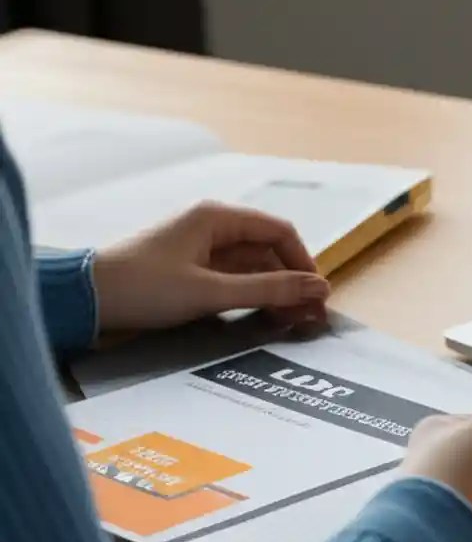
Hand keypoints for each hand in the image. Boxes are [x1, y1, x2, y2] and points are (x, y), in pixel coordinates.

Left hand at [93, 201, 330, 331]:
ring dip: (273, 293)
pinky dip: (250, 298)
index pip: (280, 232)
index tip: (317, 295)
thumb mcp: (211, 292)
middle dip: (292, 282)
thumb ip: (268, 290)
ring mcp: (199, 250)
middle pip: (268, 251)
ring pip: (252, 268)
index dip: (304, 262)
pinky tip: (261, 318)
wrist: (82, 301)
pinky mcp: (189, 272)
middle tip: (310, 316)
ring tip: (290, 323)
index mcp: (217, 218)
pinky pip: (232, 280)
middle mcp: (212, 228)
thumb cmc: (143, 288)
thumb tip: (318, 289)